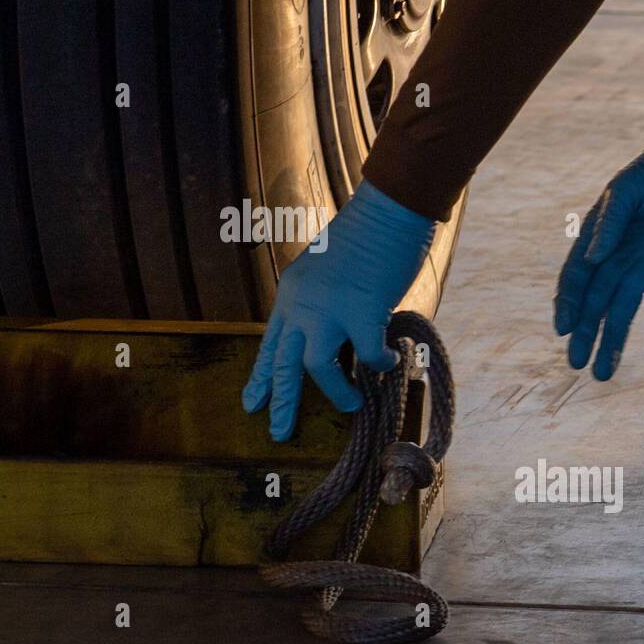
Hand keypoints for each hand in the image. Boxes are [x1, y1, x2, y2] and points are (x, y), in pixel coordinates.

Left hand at [242, 181, 434, 440]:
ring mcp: (329, 309)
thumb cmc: (364, 238)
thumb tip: (337, 340)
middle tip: (278, 432)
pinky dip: (380, 363)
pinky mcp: (361, 312)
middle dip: (281, 402)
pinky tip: (391, 361)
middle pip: (284, 363)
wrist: (386, 212)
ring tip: (351, 404)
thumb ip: (322, 306)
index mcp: (291, 294)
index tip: (252, 403)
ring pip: (318, 367)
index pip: (270, 344)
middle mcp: (302, 304)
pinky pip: (368, 356)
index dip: (261, 376)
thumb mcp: (326, 273)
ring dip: (336, 392)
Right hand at [555, 120, 643, 380]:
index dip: (569, 305)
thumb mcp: (628, 191)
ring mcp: (641, 270)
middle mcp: (613, 260)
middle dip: (585, 335)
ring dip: (612, 343)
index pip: (576, 279)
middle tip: (576, 364)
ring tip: (602, 375)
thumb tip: (594, 258)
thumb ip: (610, 223)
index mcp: (595, 240)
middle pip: (594, 305)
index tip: (564, 329)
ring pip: (622, 314)